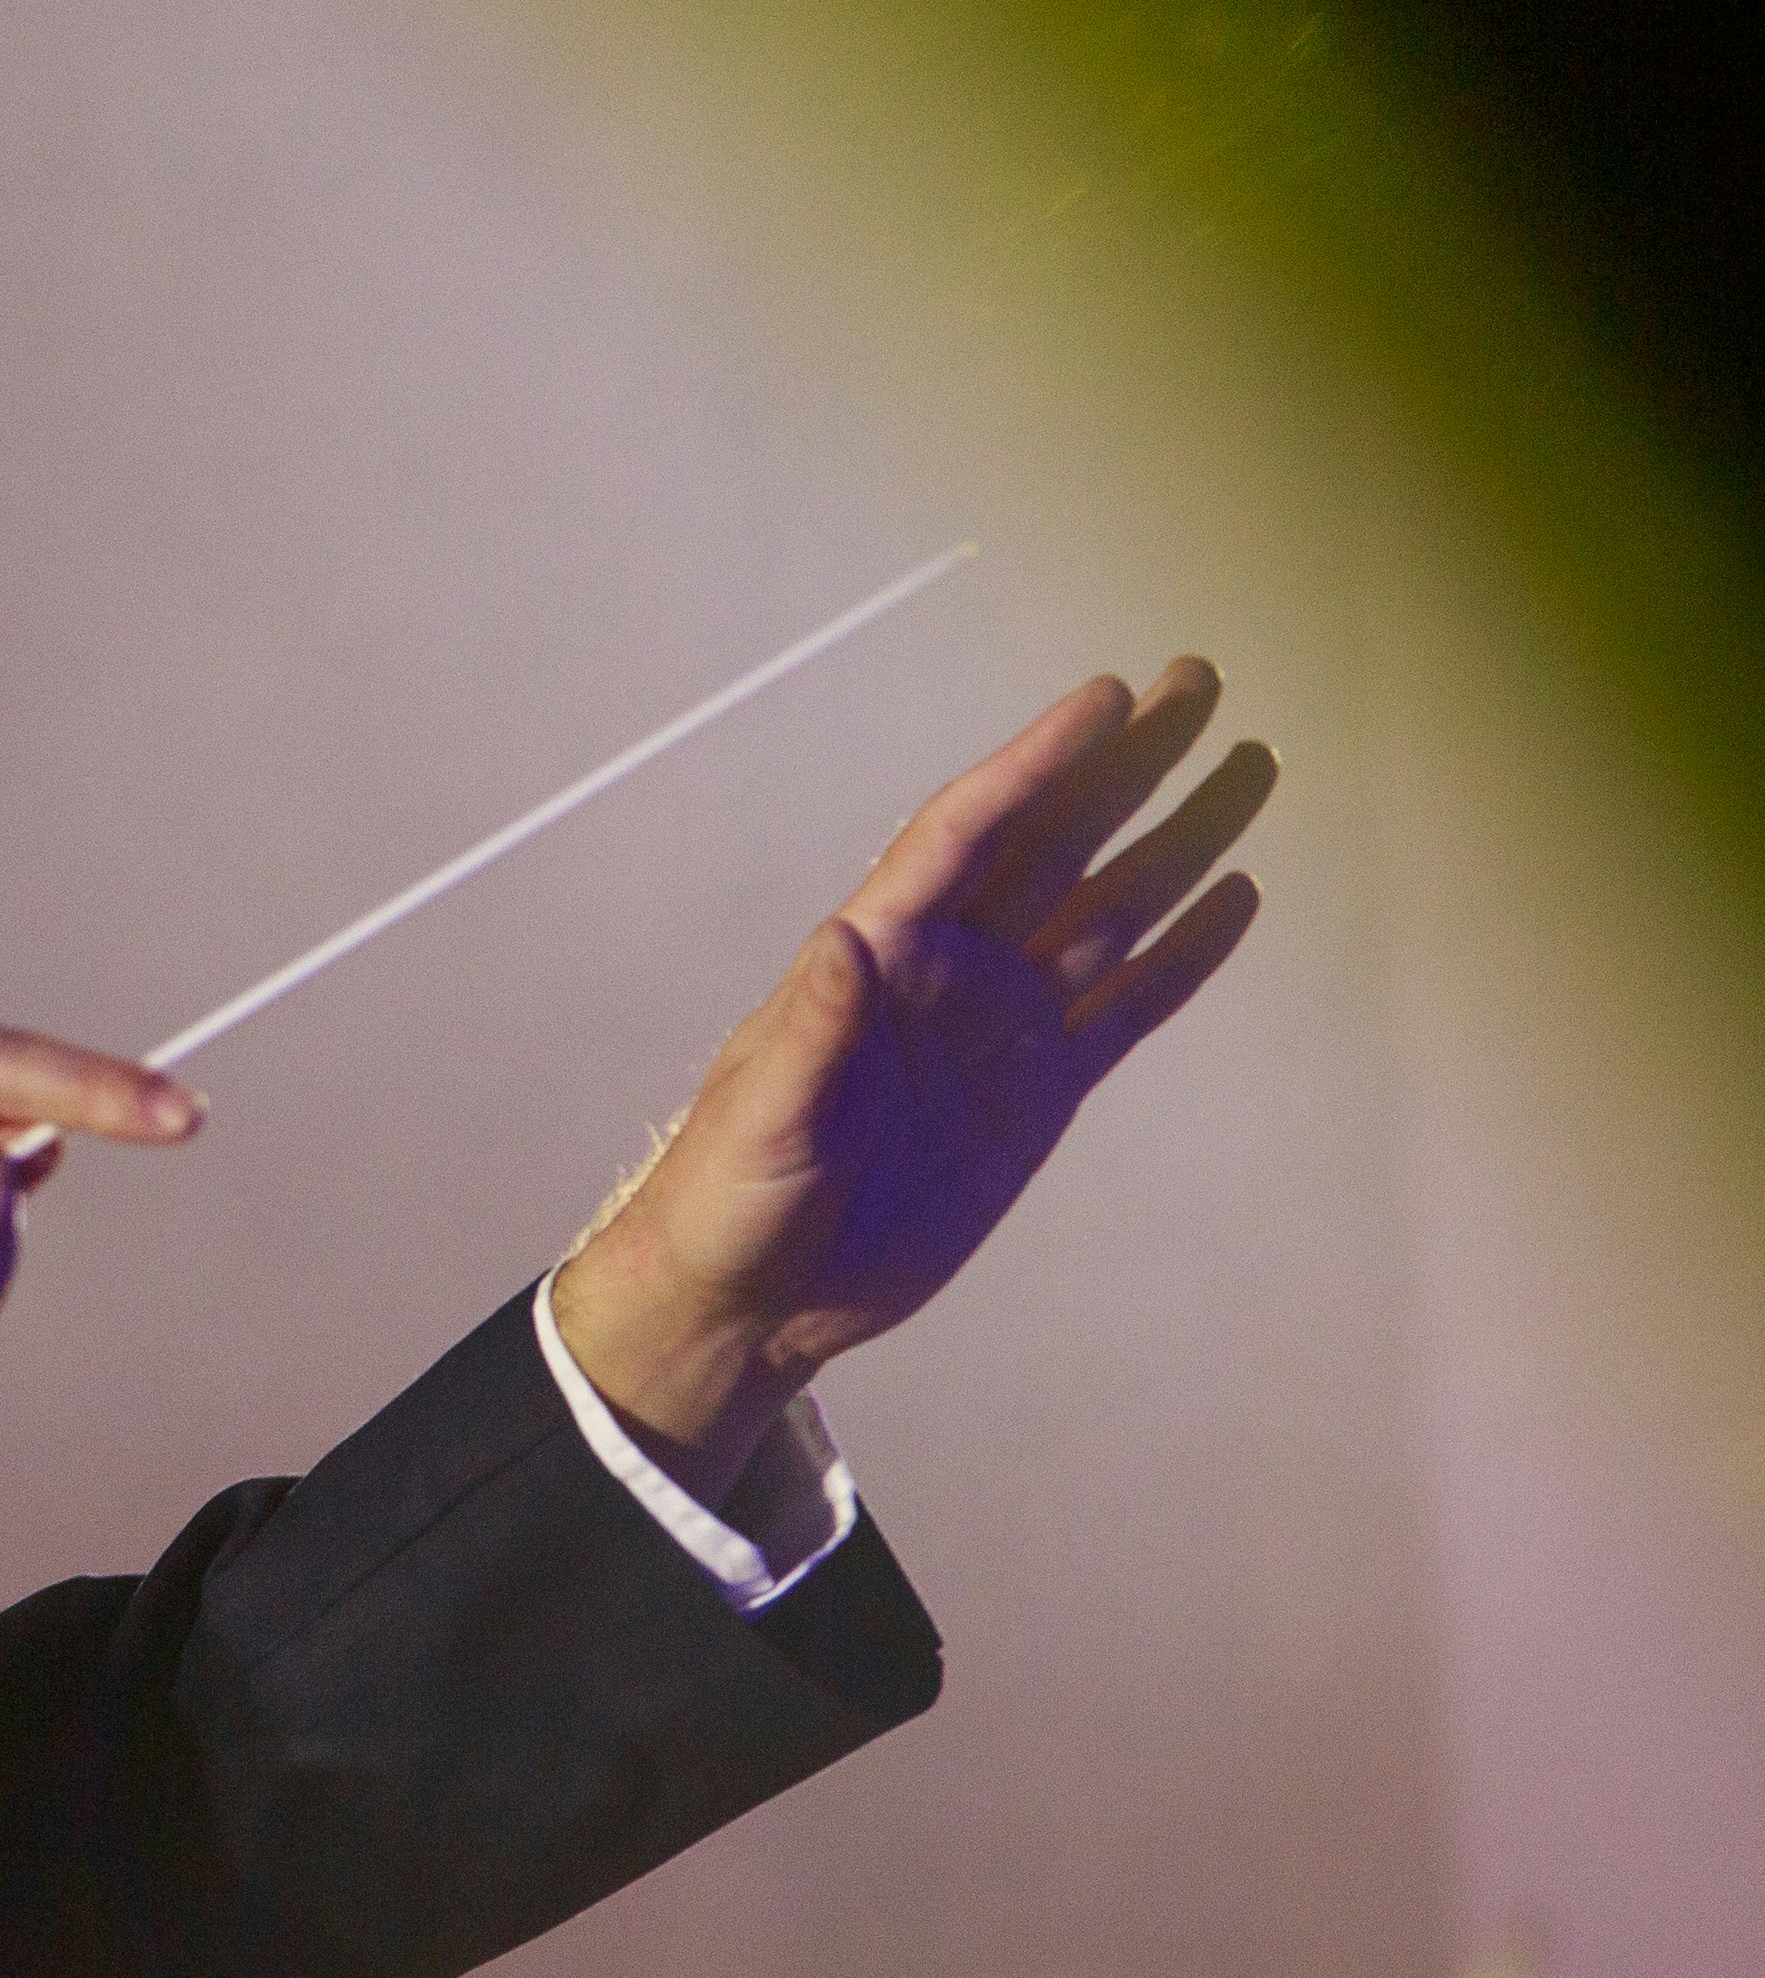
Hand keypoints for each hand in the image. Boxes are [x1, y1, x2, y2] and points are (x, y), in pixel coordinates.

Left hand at [553, 658, 1272, 1503]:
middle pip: (1055, 843)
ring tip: (1247, 768)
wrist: (757, 1293)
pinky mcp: (1035, 1092)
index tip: (1111, 696)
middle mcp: (948, 970)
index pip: (970, 829)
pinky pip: (1124, 1007)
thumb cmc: (730, 1194)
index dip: (1039, 761)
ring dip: (1175, 842)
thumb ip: (813, 1031)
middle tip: (1201, 684)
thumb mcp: (764, 1115)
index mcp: (877, 952)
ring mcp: (999, 1027)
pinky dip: (1180, 956)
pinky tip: (1232, 899)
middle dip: (1127, 766)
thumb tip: (845, 940)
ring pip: (1106, 910)